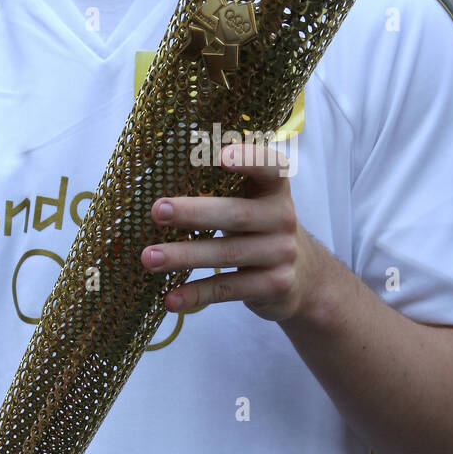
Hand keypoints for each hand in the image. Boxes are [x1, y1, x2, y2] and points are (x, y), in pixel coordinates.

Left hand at [140, 142, 320, 321]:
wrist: (303, 277)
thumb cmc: (259, 228)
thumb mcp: (252, 203)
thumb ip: (223, 190)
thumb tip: (161, 191)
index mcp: (275, 188)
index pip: (270, 167)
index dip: (248, 159)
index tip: (220, 155)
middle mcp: (283, 218)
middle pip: (237, 214)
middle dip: (193, 212)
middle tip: (157, 210)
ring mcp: (282, 254)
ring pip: (227, 253)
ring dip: (184, 255)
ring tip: (149, 257)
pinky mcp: (275, 285)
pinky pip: (229, 288)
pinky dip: (196, 293)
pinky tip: (170, 298)